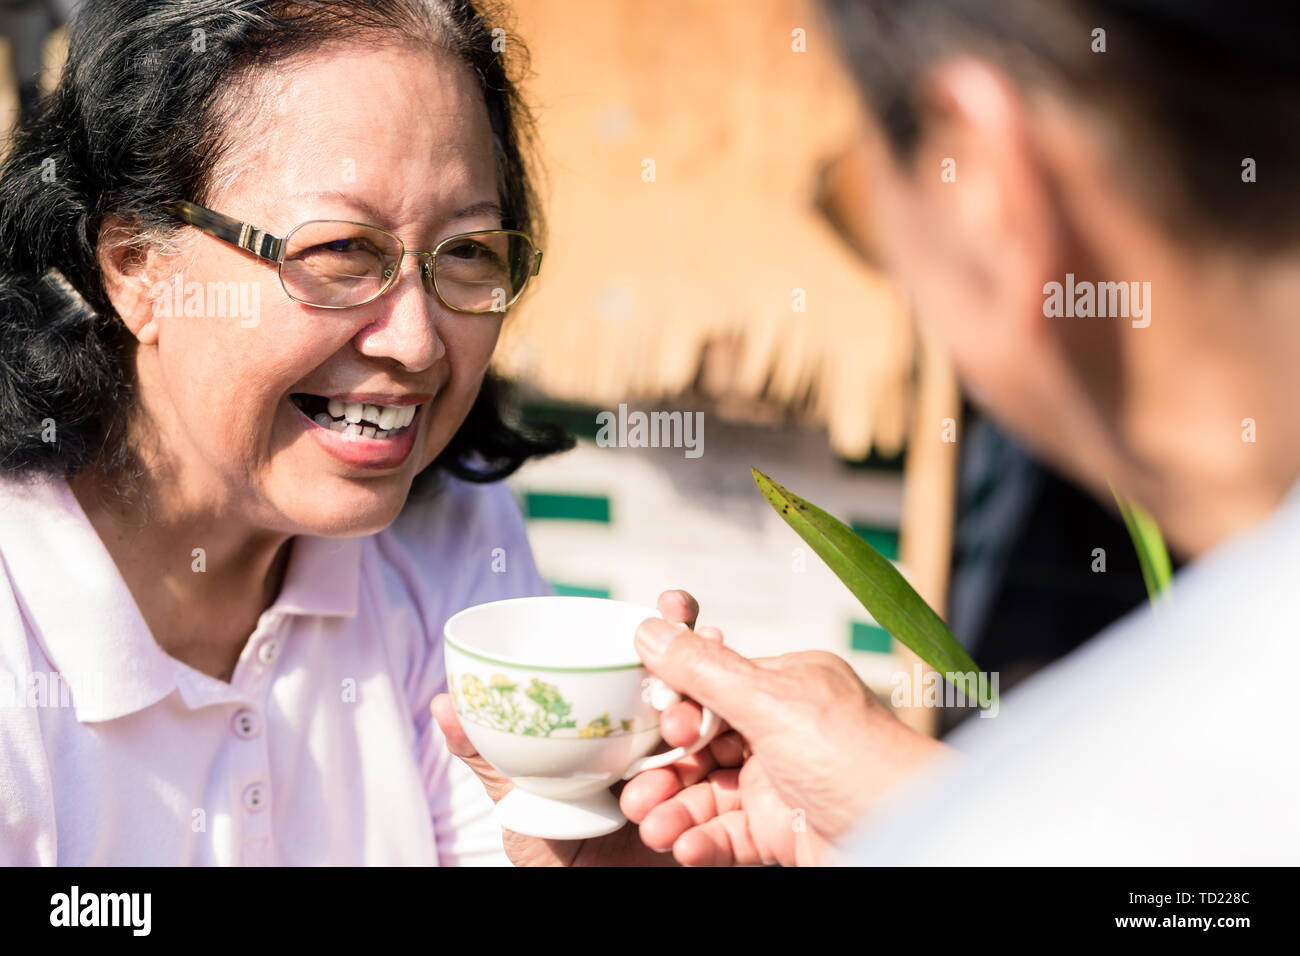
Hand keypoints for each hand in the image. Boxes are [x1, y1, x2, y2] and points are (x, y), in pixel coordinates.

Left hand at [431, 590, 724, 865]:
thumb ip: (490, 758)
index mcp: (628, 725)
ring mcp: (696, 777)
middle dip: (701, 650)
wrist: (590, 909)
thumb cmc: (555, 854)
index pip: (655, 662)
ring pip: (716, 727)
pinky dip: (732, 771)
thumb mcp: (519, 805)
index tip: (669, 604)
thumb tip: (442, 704)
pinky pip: (729, 789)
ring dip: (706, 711)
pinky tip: (726, 758)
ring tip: (683, 723)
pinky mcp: (718, 820)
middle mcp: (668, 743)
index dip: (669, 627)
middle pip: (696, 682)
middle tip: (693, 631)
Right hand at [619, 606, 947, 865]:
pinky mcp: (781, 831)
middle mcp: (780, 731)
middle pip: (700, 745)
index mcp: (785, 686)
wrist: (909, 835)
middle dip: (663, 766)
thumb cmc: (863, 760)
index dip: (674, 701)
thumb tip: (654, 631)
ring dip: (674, 808)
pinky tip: (684, 846)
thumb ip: (706, 670)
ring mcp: (780, 782)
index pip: (711, 683)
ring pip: (707, 793)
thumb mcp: (772, 702)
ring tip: (653, 824)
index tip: (643, 713)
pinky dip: (701, 841)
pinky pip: (727, 835)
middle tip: (637, 785)